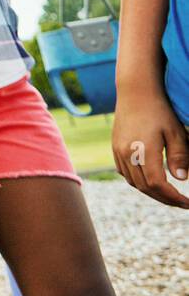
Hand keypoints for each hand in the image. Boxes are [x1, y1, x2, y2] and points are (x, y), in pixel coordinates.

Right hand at [112, 90, 188, 209]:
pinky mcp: (115, 148)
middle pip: (145, 187)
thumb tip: (181, 179)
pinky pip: (125, 173)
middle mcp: (127, 154)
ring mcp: (118, 152)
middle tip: (181, 204)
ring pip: (134, 183)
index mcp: (143, 151)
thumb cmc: (159, 109)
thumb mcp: (175, 132)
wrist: (134, 92)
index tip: (188, 203)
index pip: (158, 184)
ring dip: (151, 192)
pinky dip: (138, 182)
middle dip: (164, 199)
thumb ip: (180, 156)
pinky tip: (150, 182)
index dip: (173, 198)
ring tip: (168, 195)